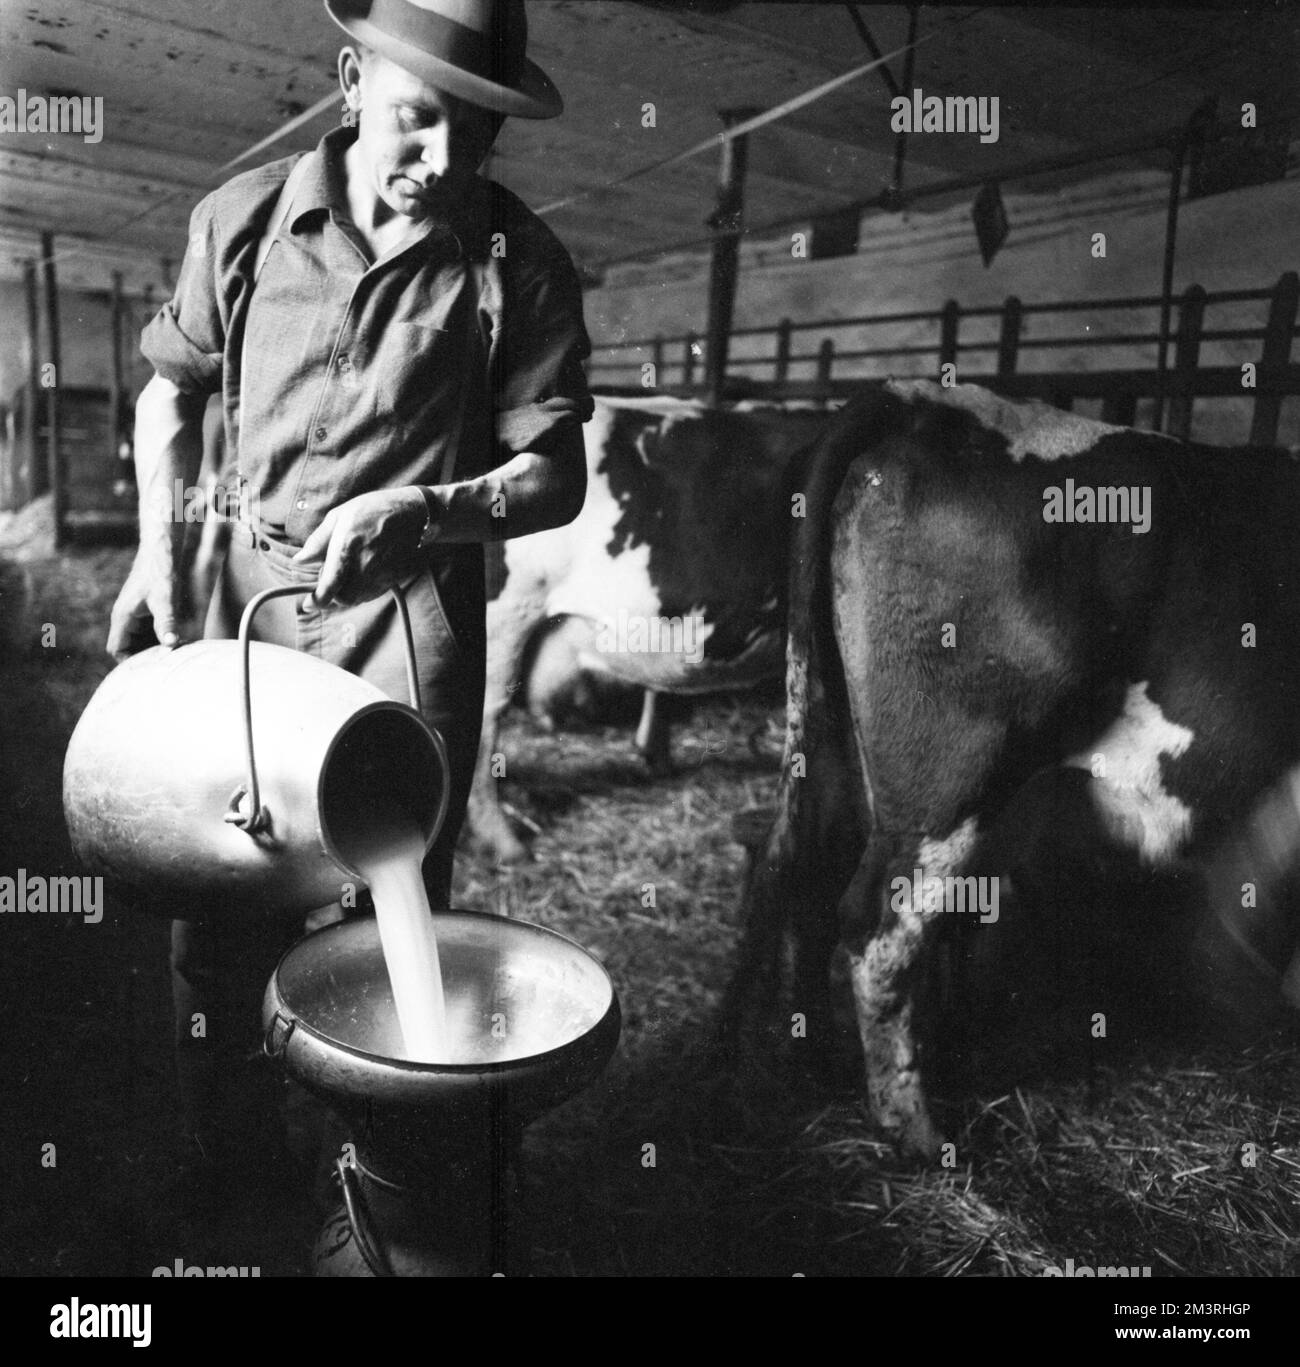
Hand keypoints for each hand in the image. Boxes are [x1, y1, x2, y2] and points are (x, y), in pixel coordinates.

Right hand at [106, 553, 186, 661]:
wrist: (161, 553)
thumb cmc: (160, 574)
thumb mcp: (165, 600)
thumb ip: (167, 623)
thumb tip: (170, 644)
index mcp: (122, 617)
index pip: (116, 649)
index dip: (128, 662)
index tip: (149, 669)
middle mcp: (124, 618)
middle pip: (128, 647)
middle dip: (144, 657)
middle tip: (166, 664)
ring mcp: (134, 615)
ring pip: (139, 641)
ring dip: (153, 648)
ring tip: (173, 654)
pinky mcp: (144, 611)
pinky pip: (148, 631)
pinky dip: (159, 638)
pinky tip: (176, 640)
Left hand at [291, 488, 425, 606]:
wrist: (414, 514)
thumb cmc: (374, 509)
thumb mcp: (339, 516)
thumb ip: (318, 541)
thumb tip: (300, 560)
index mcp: (346, 548)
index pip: (329, 586)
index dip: (317, 600)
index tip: (308, 604)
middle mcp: (364, 566)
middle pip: (343, 599)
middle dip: (333, 594)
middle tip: (331, 578)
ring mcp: (380, 574)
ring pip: (358, 598)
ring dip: (348, 592)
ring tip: (347, 573)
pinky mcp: (391, 578)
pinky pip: (372, 593)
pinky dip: (362, 590)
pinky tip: (361, 574)